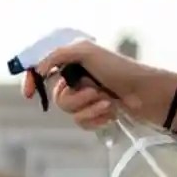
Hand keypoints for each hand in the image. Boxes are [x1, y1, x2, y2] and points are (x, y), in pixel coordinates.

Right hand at [20, 40, 176, 130]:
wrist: (147, 93)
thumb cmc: (120, 69)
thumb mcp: (87, 52)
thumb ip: (57, 56)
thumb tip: (39, 70)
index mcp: (74, 63)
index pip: (44, 72)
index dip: (33, 82)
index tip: (29, 94)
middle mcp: (78, 81)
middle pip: (59, 98)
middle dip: (77, 98)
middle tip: (95, 91)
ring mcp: (88, 99)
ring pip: (71, 113)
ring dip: (90, 108)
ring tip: (109, 102)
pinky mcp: (97, 116)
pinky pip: (83, 124)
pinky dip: (97, 119)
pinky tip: (111, 112)